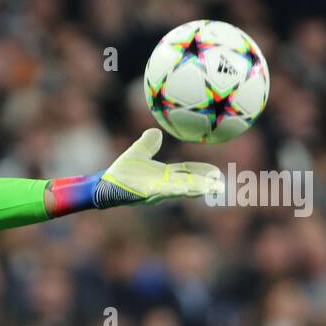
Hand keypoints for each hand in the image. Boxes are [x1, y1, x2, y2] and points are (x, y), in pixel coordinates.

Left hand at [94, 128, 223, 205]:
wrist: (103, 186)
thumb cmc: (119, 173)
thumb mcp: (137, 154)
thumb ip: (147, 144)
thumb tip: (155, 132)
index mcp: (163, 177)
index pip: (187, 174)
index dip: (201, 174)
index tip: (216, 173)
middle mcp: (162, 186)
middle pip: (189, 184)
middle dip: (205, 186)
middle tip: (222, 187)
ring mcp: (155, 191)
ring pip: (180, 189)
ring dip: (196, 188)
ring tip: (212, 188)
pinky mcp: (145, 193)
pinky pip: (162, 191)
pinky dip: (174, 189)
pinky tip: (185, 188)